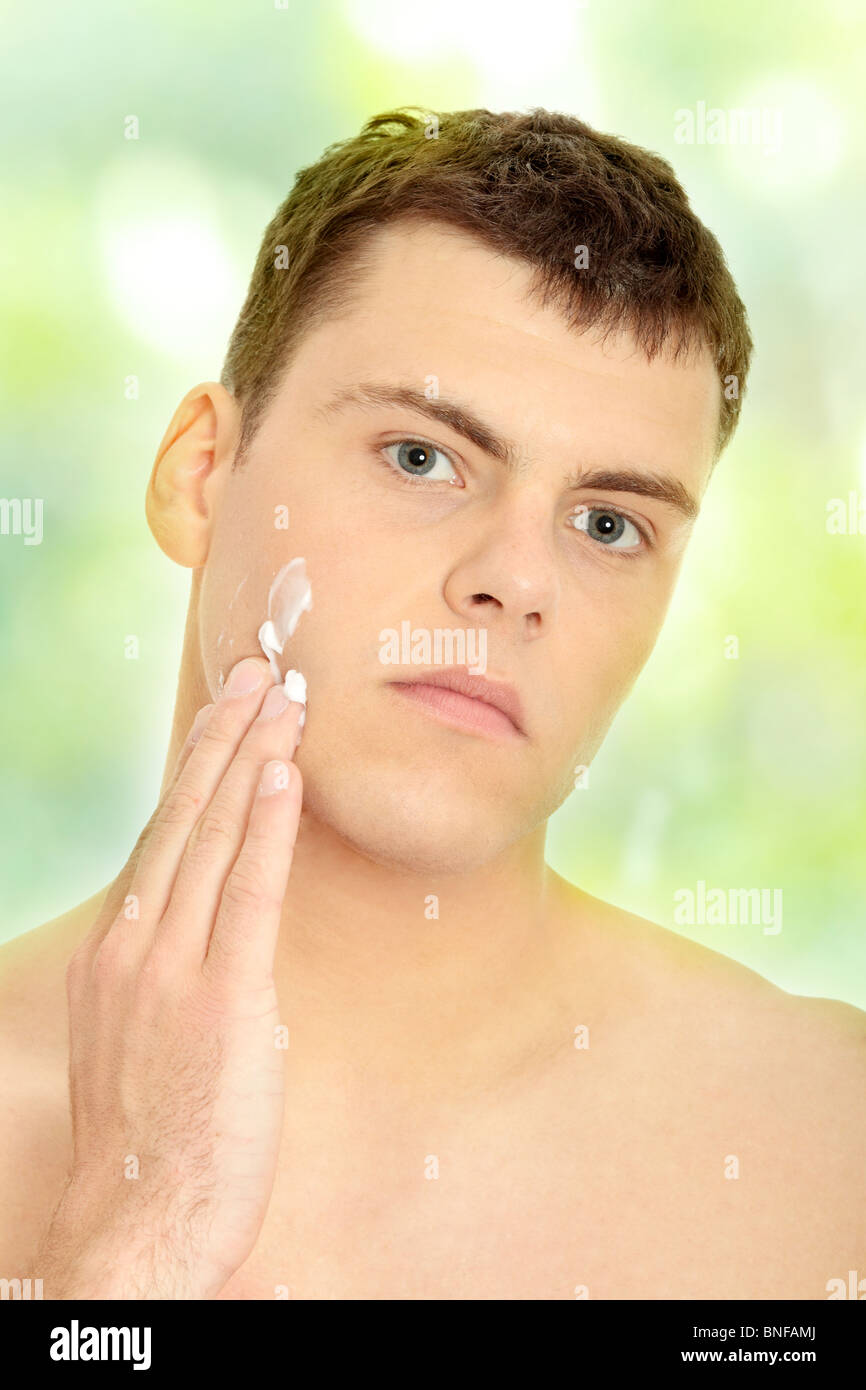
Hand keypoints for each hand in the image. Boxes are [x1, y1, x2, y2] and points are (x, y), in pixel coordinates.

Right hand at [38, 656, 302, 1298]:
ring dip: (251, 760)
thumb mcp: (145, 1042)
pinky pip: (248, 895)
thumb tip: (228, 948)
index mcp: (117, 952)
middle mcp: (136, 944)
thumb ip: (178, 980)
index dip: (198, 771)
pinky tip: (284, 775)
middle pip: (185, 818)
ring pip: (215, 839)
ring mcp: (173, 968)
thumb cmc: (150, 1144)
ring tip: (281, 699)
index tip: (224, 718)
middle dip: (224, 739)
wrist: (133, 1225)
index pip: (163, 839)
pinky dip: (267, 829)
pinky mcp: (222, 998)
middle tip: (256, 674)